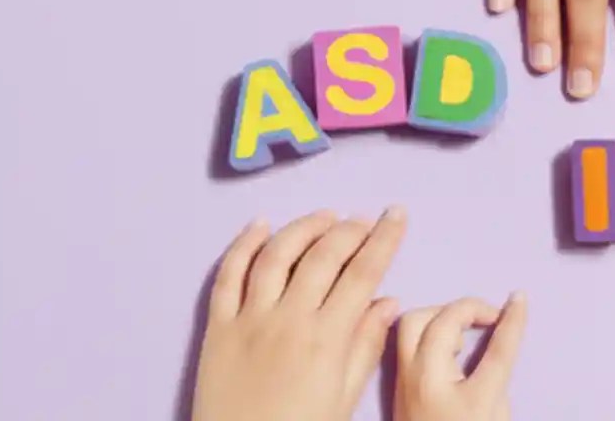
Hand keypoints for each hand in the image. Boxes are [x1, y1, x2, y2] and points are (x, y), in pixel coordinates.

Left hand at [191, 208, 406, 420]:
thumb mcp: (344, 398)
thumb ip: (365, 346)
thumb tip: (389, 302)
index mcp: (327, 338)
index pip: (363, 273)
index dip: (384, 239)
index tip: (396, 214)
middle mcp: (289, 319)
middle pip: (323, 255)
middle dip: (350, 229)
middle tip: (365, 219)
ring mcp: (249, 319)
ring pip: (277, 254)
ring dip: (304, 227)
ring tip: (325, 216)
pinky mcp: (218, 326)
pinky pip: (228, 275)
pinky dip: (244, 244)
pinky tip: (261, 225)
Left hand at [394, 295, 527, 420]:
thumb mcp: (497, 413)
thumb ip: (495, 375)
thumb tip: (494, 332)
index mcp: (468, 403)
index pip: (496, 350)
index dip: (512, 321)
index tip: (520, 298)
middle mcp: (429, 388)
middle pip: (442, 324)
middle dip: (468, 309)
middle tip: (489, 318)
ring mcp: (405, 387)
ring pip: (411, 324)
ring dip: (439, 314)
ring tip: (462, 328)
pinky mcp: (394, 388)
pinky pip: (402, 341)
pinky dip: (423, 326)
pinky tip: (440, 335)